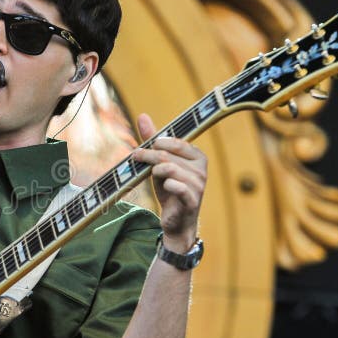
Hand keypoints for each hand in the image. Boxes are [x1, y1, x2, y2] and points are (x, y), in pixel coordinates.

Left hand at [133, 113, 206, 249]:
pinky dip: (166, 185)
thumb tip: (142, 116)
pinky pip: (176, 185)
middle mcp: (201, 169)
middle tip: (135, 157)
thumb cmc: (169, 189)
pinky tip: (166, 188)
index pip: (174, 142)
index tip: (142, 149)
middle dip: (148, 155)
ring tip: (153, 176)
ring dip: (155, 171)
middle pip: (167, 155)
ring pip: (169, 168)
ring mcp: (199, 185)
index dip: (156, 143)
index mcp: (198, 156)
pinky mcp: (192, 200)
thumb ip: (153, 140)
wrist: (176, 221)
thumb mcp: (159, 163)